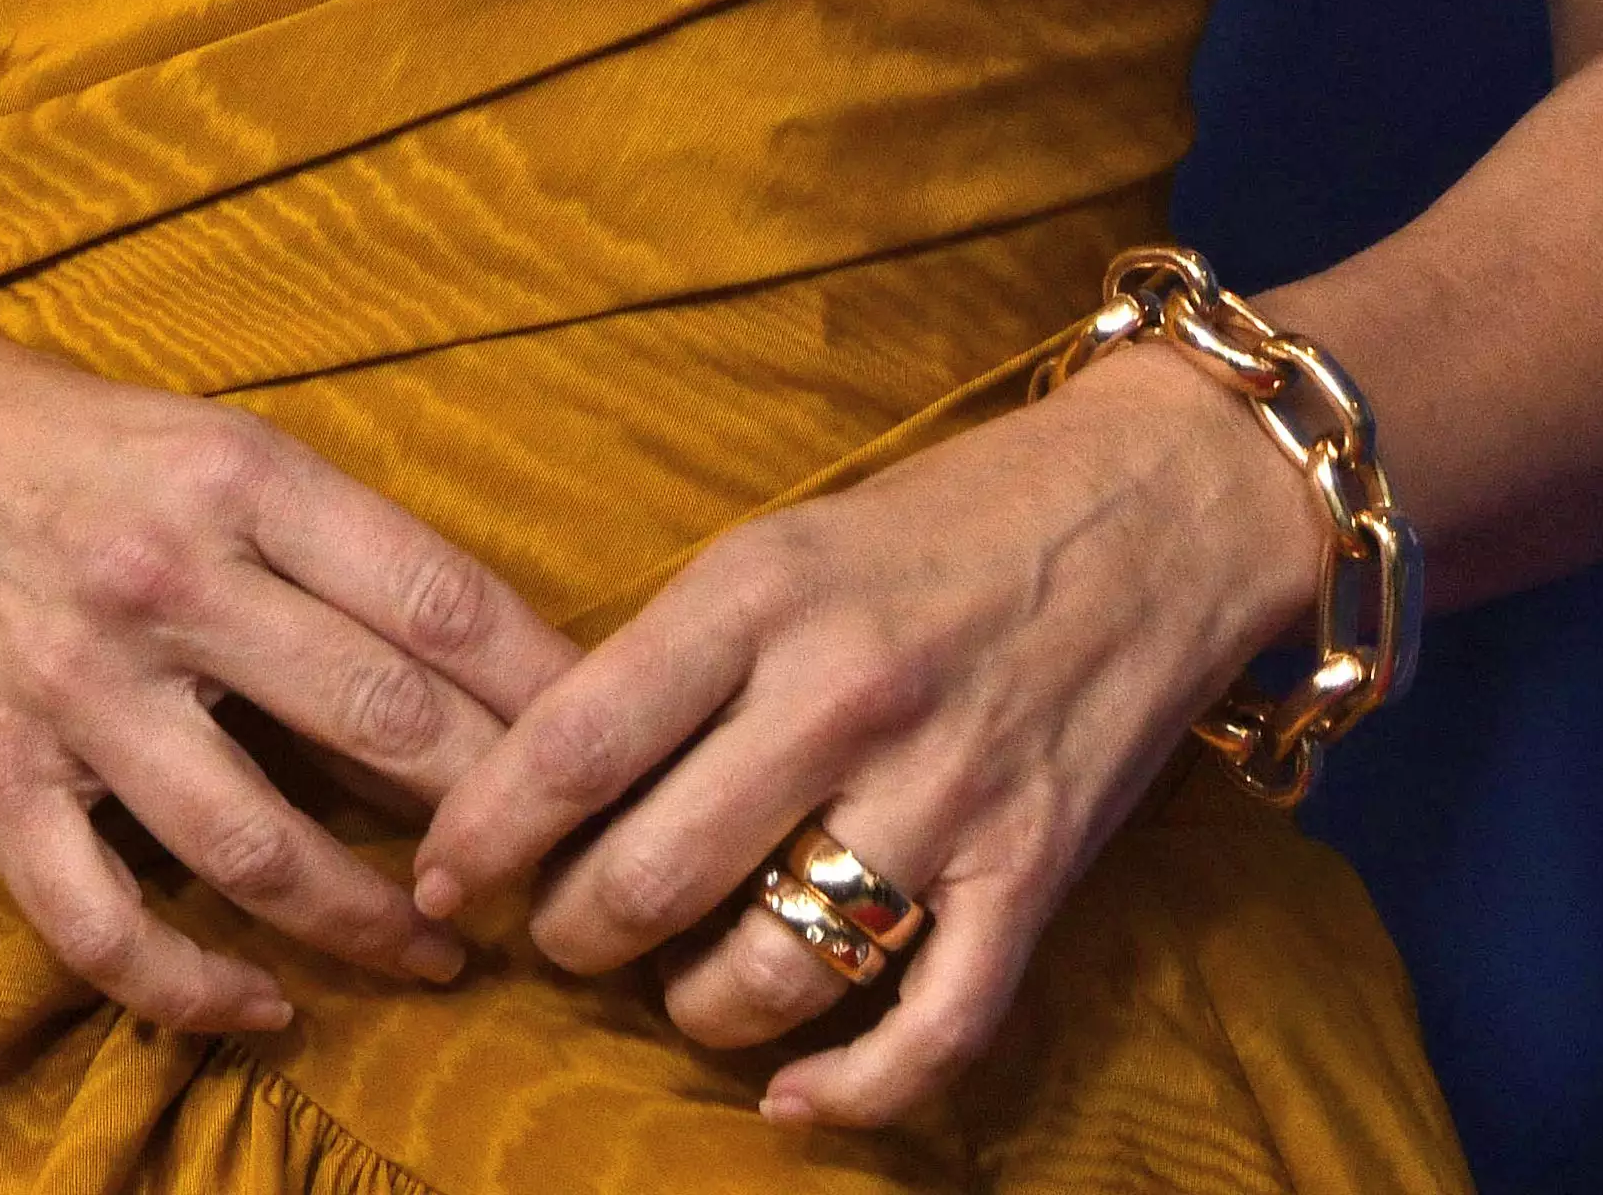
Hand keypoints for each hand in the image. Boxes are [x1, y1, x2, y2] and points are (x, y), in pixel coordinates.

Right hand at [0, 259, 579, 1037]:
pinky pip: (105, 924)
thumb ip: (315, 538)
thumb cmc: (37, 433)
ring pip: (260, 846)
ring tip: (441, 952)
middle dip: (496, 818)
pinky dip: (193, 987)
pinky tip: (260, 1004)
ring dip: (369, 920)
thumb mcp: (195, 437)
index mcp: (236, 474)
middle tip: (566, 875)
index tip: (623, 750)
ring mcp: (68, 688)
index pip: (442, 598)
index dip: (551, 690)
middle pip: (382, 724)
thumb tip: (471, 644)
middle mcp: (163, 581)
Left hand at [405, 345, 1331, 1128]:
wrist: (1162, 502)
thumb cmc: (947, 520)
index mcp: (764, 593)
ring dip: (693, 1010)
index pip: (573, 743)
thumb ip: (680, 654)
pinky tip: (789, 1099)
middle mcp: (846, 697)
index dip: (480, 834)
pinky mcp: (1032, 876)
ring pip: (765, 973)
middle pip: (648, 880)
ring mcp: (945, 795)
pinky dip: (847, 1092)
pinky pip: (926, 1034)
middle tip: (560, 935)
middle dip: (572, 937)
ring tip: (678, 987)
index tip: (439, 876)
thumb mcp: (789, 542)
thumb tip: (544, 784)